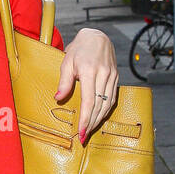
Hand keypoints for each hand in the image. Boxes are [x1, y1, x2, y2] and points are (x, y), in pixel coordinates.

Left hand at [54, 28, 118, 143]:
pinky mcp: (116, 77)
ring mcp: (112, 75)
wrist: (97, 36)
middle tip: (83, 137)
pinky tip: (99, 118)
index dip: (85, 118)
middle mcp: (104, 74)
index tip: (81, 132)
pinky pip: (112, 97)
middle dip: (91, 123)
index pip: (89, 100)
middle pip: (99, 105)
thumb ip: (64, 82)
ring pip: (107, 103)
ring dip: (99, 119)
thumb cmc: (79, 49)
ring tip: (90, 130)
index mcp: (90, 71)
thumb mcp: (67, 62)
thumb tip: (58, 99)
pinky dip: (106, 110)